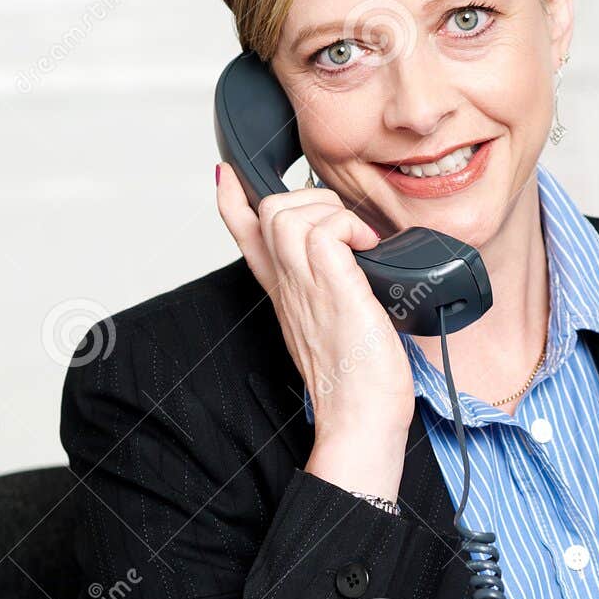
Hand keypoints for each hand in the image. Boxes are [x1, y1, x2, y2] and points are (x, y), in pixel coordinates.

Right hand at [216, 163, 415, 445]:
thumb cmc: (360, 387)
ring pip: (285, 211)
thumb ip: (342, 296)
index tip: (229, 176)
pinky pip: (324, 231)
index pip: (246, 237)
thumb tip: (367, 273)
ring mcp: (306, 286)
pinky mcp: (332, 289)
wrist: (361, 422)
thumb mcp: (343, 329)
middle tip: (346, 229)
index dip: (233, 200)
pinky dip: (350, 227)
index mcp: (287, 295)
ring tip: (359, 242)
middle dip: (307, 197)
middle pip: (266, 210)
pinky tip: (369, 251)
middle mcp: (289, 287)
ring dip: (329, 210)